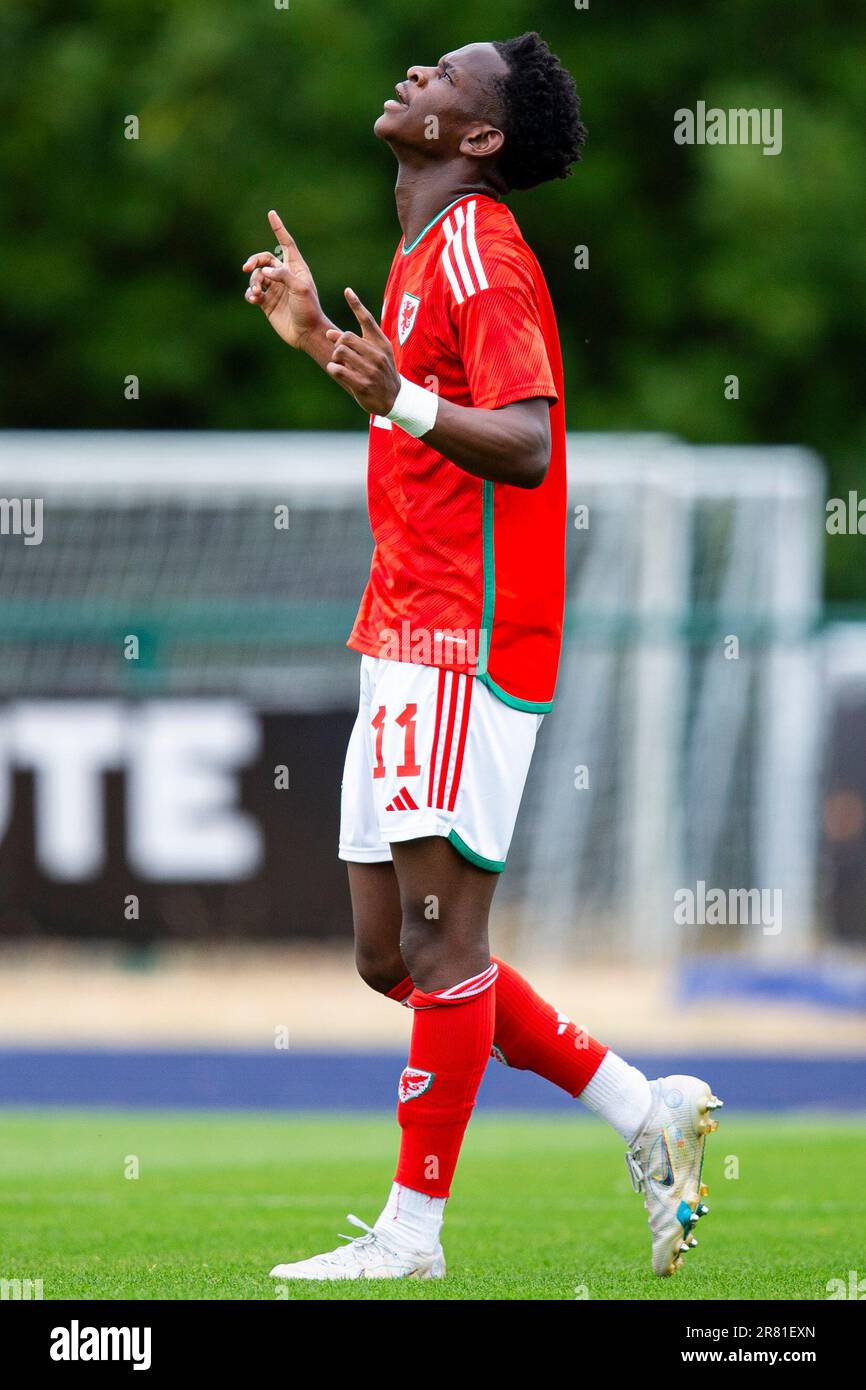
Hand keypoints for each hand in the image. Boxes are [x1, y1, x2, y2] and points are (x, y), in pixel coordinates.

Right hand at [243, 210, 324, 351]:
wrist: (306, 334)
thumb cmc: (309, 310)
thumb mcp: (300, 289)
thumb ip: (282, 275)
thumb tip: (264, 270)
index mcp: (296, 268)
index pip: (286, 243)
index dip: (278, 228)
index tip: (271, 213)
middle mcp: (284, 276)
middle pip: (264, 259)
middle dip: (254, 261)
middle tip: (247, 268)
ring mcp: (274, 289)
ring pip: (256, 277)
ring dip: (253, 282)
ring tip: (256, 293)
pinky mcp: (267, 302)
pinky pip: (252, 292)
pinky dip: (250, 294)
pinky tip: (253, 299)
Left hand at [325, 288, 400, 414]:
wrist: (393, 398)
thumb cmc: (381, 372)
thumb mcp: (376, 353)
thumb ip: (355, 342)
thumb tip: (328, 332)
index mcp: (381, 343)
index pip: (367, 319)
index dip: (356, 304)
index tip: (347, 290)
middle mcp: (377, 354)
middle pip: (346, 337)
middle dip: (338, 343)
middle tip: (340, 353)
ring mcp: (370, 370)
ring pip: (340, 352)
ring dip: (335, 358)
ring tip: (340, 364)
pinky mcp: (362, 384)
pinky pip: (338, 370)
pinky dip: (333, 369)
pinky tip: (336, 371)